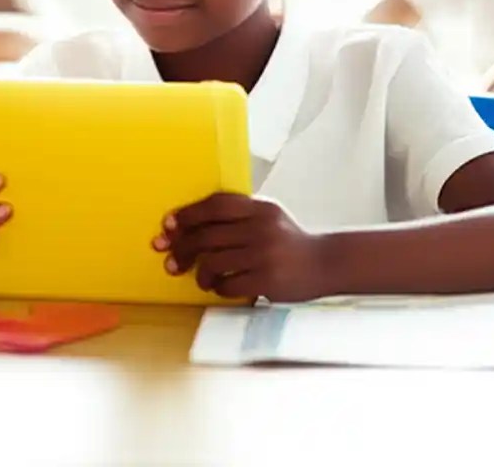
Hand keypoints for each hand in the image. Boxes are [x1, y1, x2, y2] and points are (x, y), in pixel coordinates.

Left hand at [153, 193, 330, 302]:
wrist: (326, 263)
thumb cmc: (286, 241)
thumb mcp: (266, 217)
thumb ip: (235, 216)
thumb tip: (183, 226)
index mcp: (259, 208)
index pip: (215, 205)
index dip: (187, 215)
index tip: (167, 226)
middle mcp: (261, 228)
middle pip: (206, 236)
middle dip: (181, 249)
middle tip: (170, 261)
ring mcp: (265, 254)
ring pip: (212, 262)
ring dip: (200, 274)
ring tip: (202, 280)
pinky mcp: (268, 280)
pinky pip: (228, 285)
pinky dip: (218, 288)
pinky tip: (221, 288)